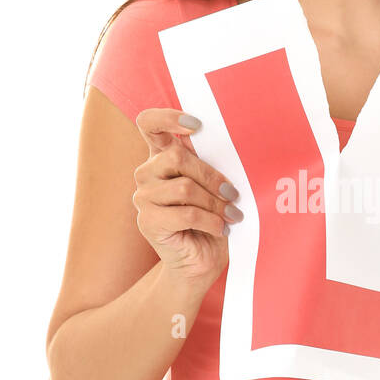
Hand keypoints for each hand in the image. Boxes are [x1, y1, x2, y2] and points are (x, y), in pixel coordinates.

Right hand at [132, 109, 243, 283]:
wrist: (200, 263)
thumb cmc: (212, 219)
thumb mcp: (215, 187)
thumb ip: (213, 164)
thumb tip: (236, 145)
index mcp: (162, 157)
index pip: (149, 123)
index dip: (168, 117)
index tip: (196, 125)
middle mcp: (147, 173)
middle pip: (177, 156)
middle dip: (212, 176)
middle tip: (234, 195)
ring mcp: (143, 197)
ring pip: (184, 187)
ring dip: (215, 203)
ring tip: (232, 215)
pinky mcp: (148, 222)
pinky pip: (185, 213)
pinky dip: (210, 221)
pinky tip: (221, 228)